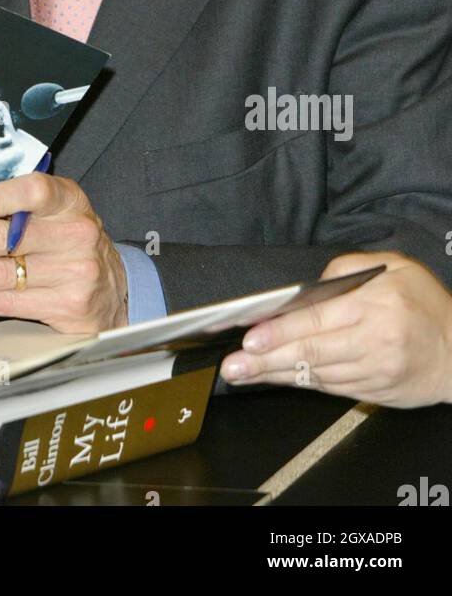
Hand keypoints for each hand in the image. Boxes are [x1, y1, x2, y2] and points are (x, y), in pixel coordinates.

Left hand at [0, 172, 128, 334]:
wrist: (112, 285)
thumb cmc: (66, 240)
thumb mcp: (53, 212)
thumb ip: (13, 208)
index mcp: (68, 200)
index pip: (33, 192)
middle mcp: (74, 235)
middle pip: (2, 240)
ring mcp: (73, 274)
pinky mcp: (66, 308)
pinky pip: (4, 304)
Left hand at [220, 251, 451, 407]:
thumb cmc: (425, 303)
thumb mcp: (395, 266)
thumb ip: (348, 267)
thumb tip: (309, 285)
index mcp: (376, 304)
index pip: (317, 319)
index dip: (280, 332)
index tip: (251, 338)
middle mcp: (374, 340)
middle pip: (310, 352)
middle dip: (265, 360)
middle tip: (233, 366)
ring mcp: (374, 370)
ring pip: (316, 375)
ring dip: (276, 375)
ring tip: (245, 374)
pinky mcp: (375, 391)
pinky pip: (331, 388)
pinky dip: (302, 383)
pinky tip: (279, 378)